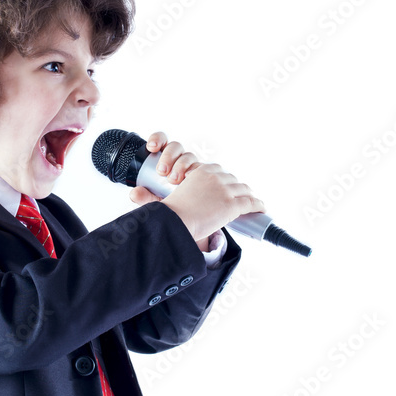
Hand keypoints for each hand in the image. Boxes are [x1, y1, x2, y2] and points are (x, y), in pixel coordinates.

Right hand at [128, 131, 264, 246]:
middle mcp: (214, 177)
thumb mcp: (162, 200)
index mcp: (199, 172)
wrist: (176, 223)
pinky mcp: (233, 203)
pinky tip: (260, 208)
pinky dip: (257, 205)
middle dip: (236, 187)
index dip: (223, 181)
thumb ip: (150, 196)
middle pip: (232, 179)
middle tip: (239, 196)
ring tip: (252, 202)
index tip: (225, 188)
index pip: (218, 172)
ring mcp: (225, 190)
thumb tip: (134, 193)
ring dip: (248, 195)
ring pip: (243, 189)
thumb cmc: (169, 214)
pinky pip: (250, 202)